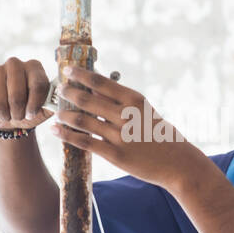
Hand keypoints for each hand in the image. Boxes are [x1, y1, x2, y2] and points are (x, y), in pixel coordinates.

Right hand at [0, 57, 53, 130]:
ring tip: (8, 116)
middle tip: (19, 117)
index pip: (37, 85)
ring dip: (5, 116)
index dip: (34, 104)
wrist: (8, 115)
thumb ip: (53, 104)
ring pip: (0, 102)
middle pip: (17, 94)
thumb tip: (58, 100)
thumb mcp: (44, 109)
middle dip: (18, 113)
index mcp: (34, 67)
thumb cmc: (29, 110)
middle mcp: (15, 64)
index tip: (31, 114)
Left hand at [49, 66, 205, 190]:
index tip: (68, 70)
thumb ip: (121, 102)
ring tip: (56, 112)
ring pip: (82, 121)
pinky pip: (85, 142)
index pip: (101, 82)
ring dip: (64, 115)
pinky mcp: (115, 155)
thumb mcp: (145, 111)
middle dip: (68, 93)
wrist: (177, 162)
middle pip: (87, 99)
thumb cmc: (160, 134)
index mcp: (134, 100)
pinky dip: (67, 135)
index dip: (81, 74)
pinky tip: (56, 131)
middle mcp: (125, 115)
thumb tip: (95, 90)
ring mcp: (119, 136)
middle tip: (59, 89)